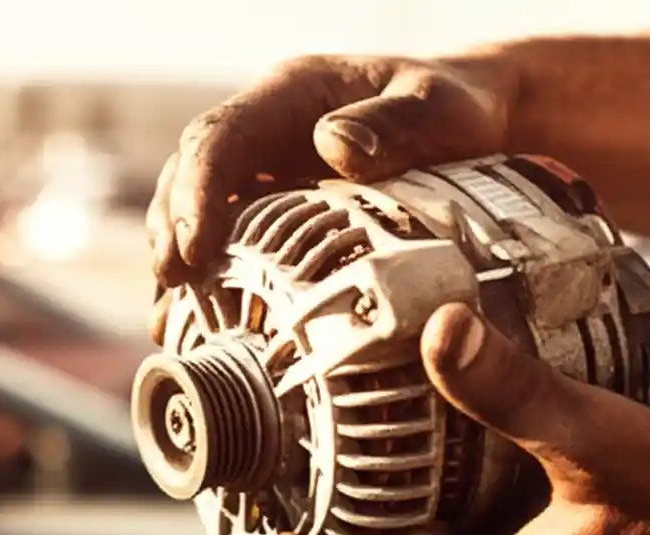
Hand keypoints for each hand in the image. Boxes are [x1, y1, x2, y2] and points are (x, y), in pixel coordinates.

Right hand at [146, 53, 517, 342]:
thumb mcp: (439, 107)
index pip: (221, 136)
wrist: (476, 123)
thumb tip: (334, 148)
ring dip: (184, 262)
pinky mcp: (279, 212)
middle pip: (191, 175)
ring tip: (175, 317)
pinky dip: (216, 282)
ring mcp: (269, 173)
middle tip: (173, 286)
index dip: (197, 191)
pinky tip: (208, 325)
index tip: (195, 248)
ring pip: (203, 212)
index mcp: (292, 95)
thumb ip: (395, 122)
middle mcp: (267, 133)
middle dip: (174, 230)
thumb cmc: (457, 108)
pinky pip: (234, 242)